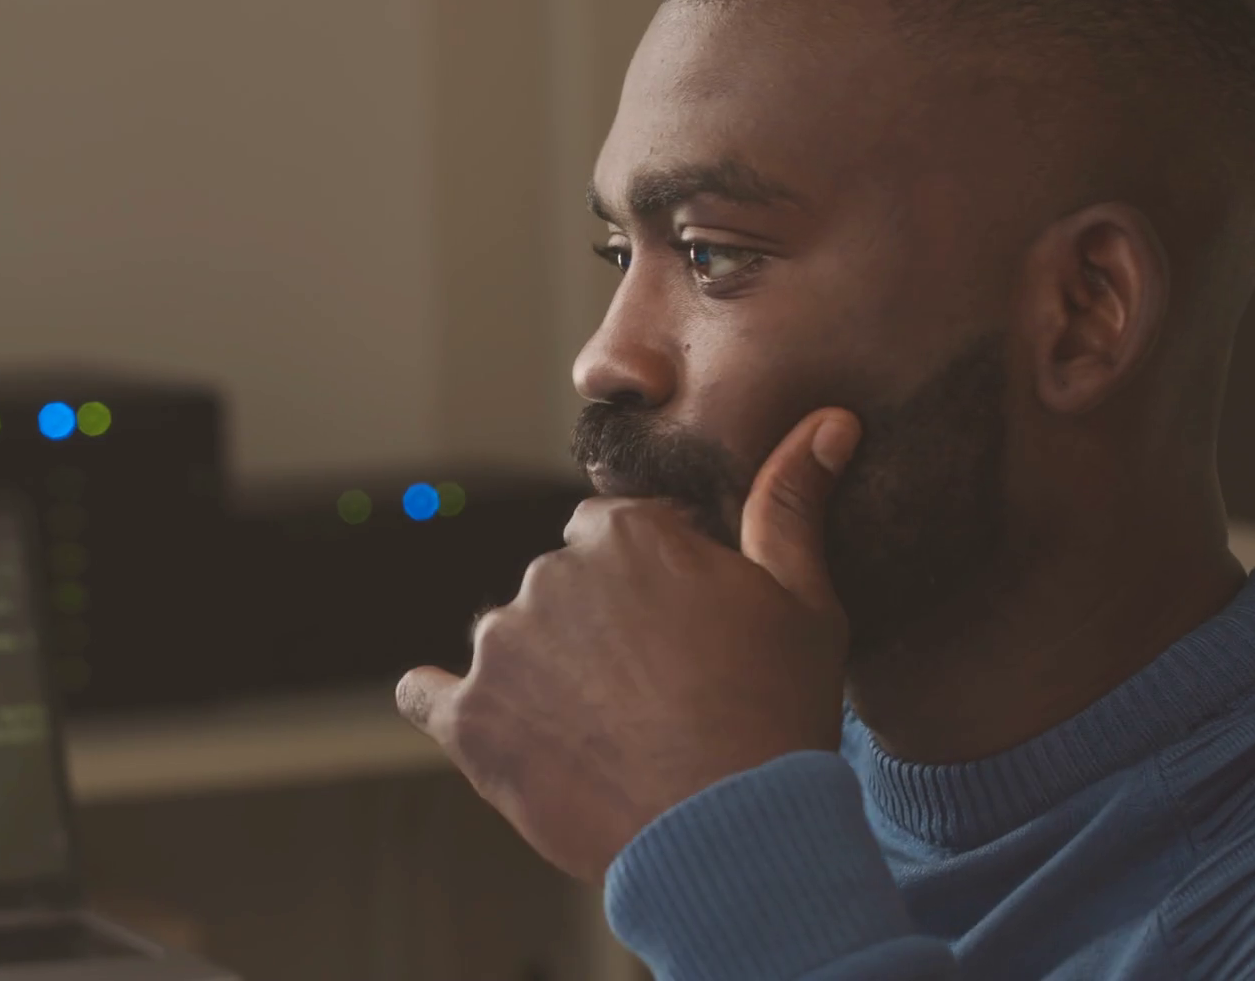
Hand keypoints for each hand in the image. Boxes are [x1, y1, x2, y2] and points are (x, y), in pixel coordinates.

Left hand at [395, 408, 861, 883]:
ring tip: (603, 733)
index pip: (611, 533)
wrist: (729, 834)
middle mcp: (548, 574)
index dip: (647, 580)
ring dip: (539, 672)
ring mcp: (501, 646)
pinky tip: (472, 721)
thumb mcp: (802, 601)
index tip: (677, 629)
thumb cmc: (774, 713)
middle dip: (593, 626)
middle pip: (558, 588)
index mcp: (623, 533)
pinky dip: (446, 705)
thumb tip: (827, 421)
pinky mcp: (469, 719)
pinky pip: (427, 696)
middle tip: (649, 690)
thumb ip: (790, 503)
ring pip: (510, 643)